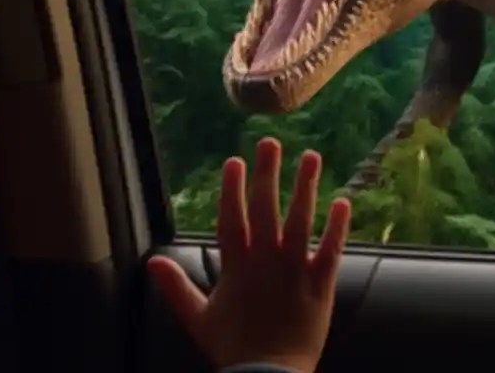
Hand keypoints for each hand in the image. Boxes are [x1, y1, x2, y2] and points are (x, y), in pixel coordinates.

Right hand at [147, 139, 350, 372]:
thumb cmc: (233, 350)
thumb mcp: (198, 320)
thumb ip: (176, 288)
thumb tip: (150, 263)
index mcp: (236, 267)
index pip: (232, 218)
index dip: (232, 189)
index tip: (235, 161)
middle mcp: (265, 261)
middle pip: (266, 208)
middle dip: (268, 173)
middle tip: (271, 143)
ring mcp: (294, 270)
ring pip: (301, 219)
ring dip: (306, 186)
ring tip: (311, 156)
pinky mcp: (320, 283)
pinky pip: (331, 248)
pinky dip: (338, 225)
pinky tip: (344, 201)